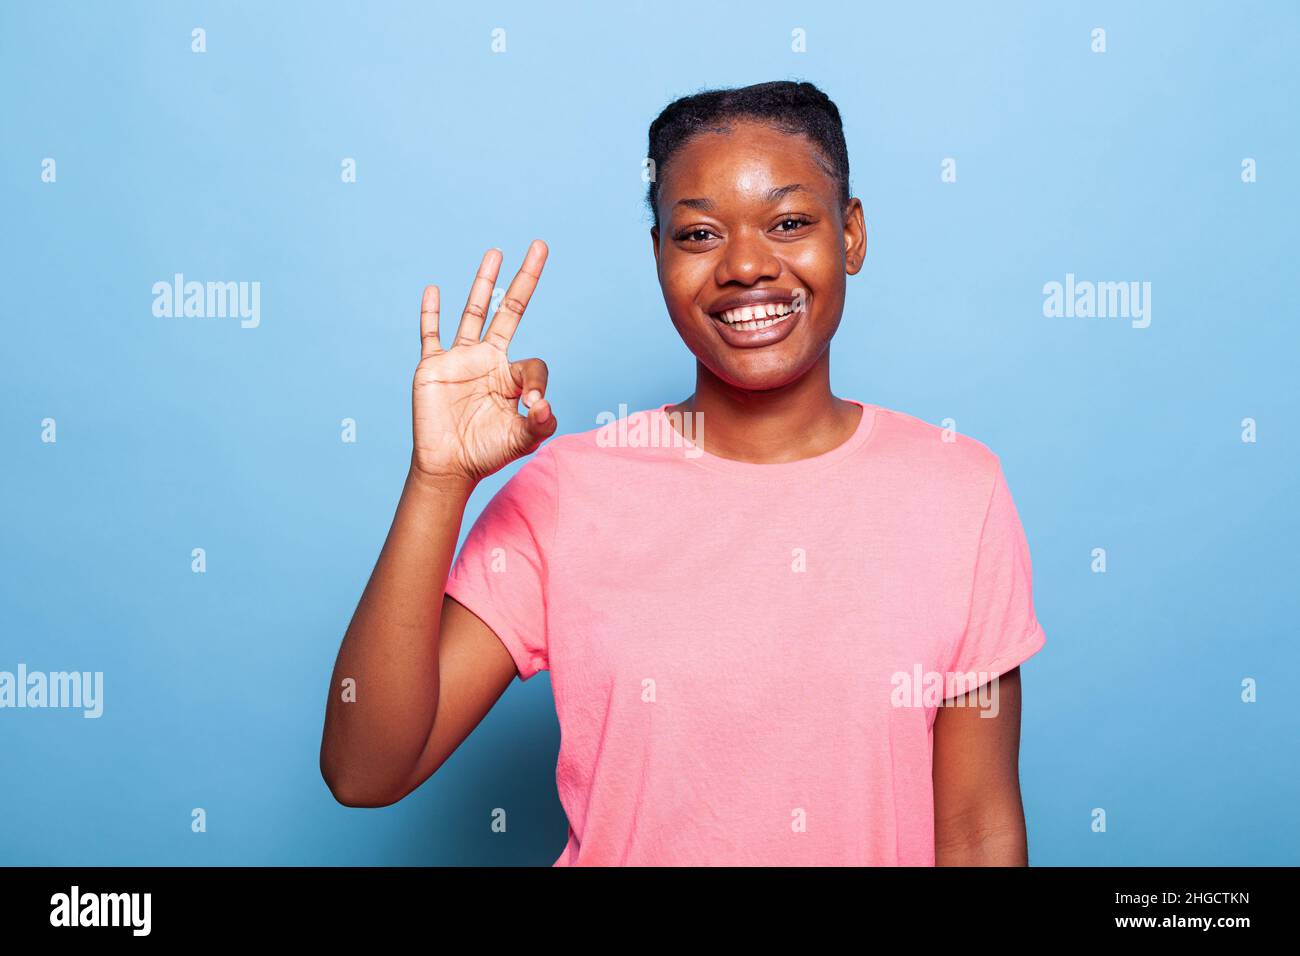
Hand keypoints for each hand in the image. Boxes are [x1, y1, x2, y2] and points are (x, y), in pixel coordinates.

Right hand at [410, 240, 556, 484]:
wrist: (449, 467)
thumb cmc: (487, 453)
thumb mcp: (522, 441)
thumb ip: (540, 425)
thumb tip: (545, 405)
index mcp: (512, 376)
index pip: (534, 363)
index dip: (537, 381)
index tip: (533, 405)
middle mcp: (488, 360)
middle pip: (510, 311)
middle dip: (525, 280)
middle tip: (539, 246)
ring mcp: (460, 359)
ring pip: (474, 312)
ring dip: (484, 282)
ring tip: (496, 252)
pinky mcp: (433, 366)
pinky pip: (431, 334)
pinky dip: (431, 313)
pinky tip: (434, 289)